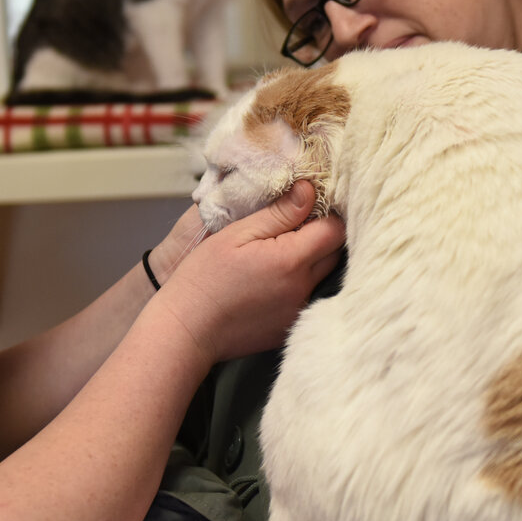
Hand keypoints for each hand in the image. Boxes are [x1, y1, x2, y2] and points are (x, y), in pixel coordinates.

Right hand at [156, 180, 343, 363]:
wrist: (186, 329)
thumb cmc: (203, 278)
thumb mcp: (236, 234)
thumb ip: (278, 213)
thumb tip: (309, 191)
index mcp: (291, 261)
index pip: (334, 230)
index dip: (324, 214)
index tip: (304, 208)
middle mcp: (302, 289)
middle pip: (334, 253)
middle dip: (321, 235)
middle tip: (290, 227)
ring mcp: (297, 311)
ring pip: (322, 276)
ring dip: (310, 260)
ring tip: (277, 252)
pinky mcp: (289, 326)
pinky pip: (306, 297)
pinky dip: (297, 283)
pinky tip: (269, 279)